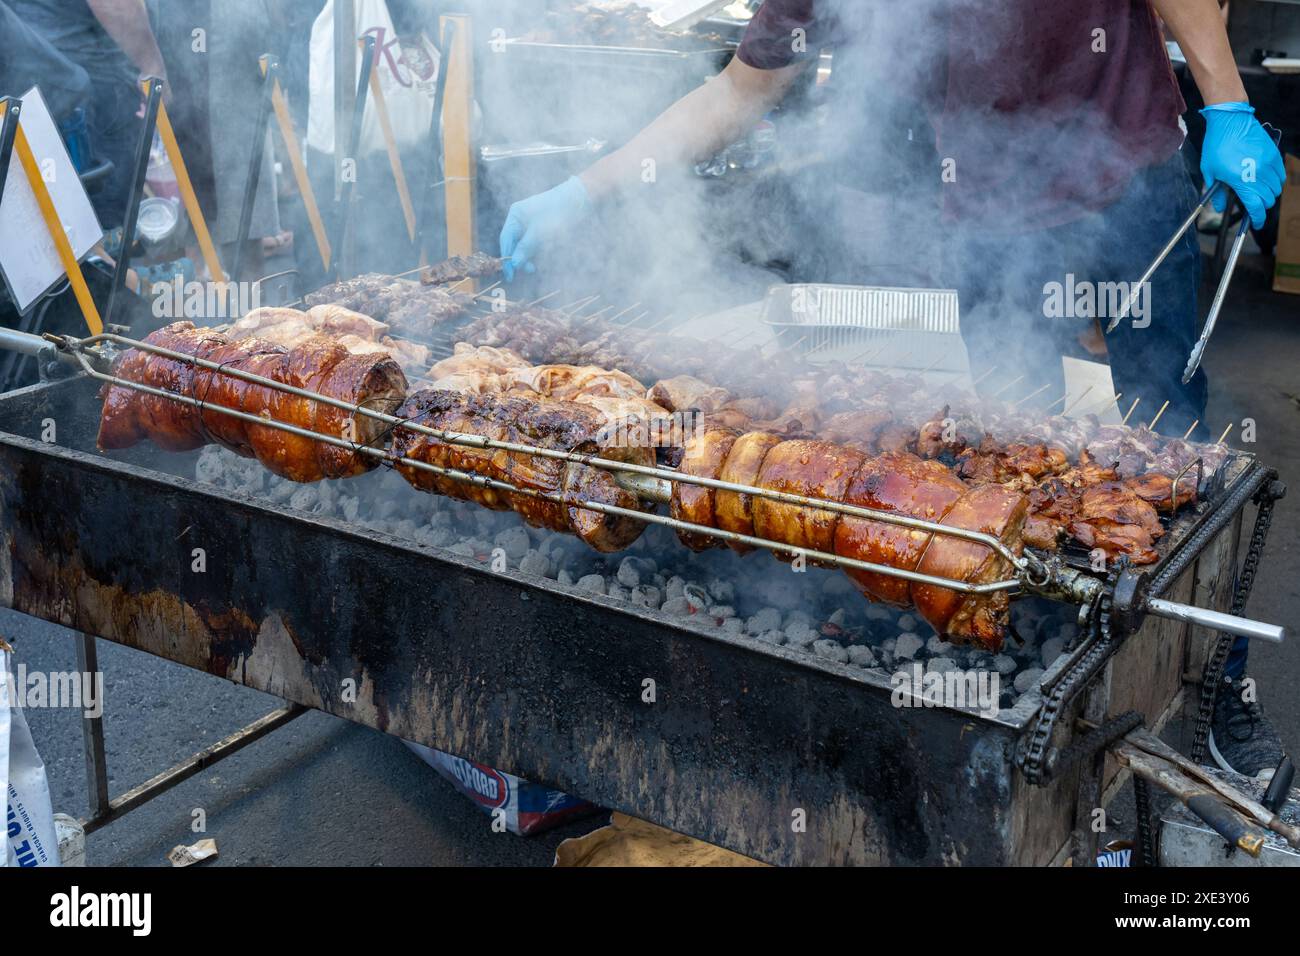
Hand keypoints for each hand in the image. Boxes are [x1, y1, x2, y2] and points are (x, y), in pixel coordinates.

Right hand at [498, 176, 591, 280]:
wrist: (578, 200)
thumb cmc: (557, 211)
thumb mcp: (539, 231)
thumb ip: (526, 248)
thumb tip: (514, 264)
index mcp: (515, 215)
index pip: (505, 239)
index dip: (507, 258)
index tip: (510, 275)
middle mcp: (520, 219)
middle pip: (514, 243)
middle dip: (519, 257)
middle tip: (529, 270)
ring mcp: (530, 223)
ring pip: (524, 245)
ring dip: (528, 256)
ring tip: (534, 267)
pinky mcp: (540, 228)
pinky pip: (533, 243)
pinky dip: (534, 251)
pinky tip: (537, 259)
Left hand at [1200, 102, 1285, 229]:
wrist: (1230, 120)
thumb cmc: (1216, 145)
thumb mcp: (1210, 172)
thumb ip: (1216, 193)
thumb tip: (1218, 209)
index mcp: (1241, 180)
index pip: (1255, 206)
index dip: (1257, 219)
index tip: (1256, 224)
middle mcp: (1258, 173)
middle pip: (1268, 199)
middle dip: (1261, 206)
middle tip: (1253, 206)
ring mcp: (1268, 162)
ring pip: (1276, 187)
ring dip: (1269, 194)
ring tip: (1258, 192)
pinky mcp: (1274, 153)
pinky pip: (1281, 174)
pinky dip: (1276, 181)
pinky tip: (1266, 180)